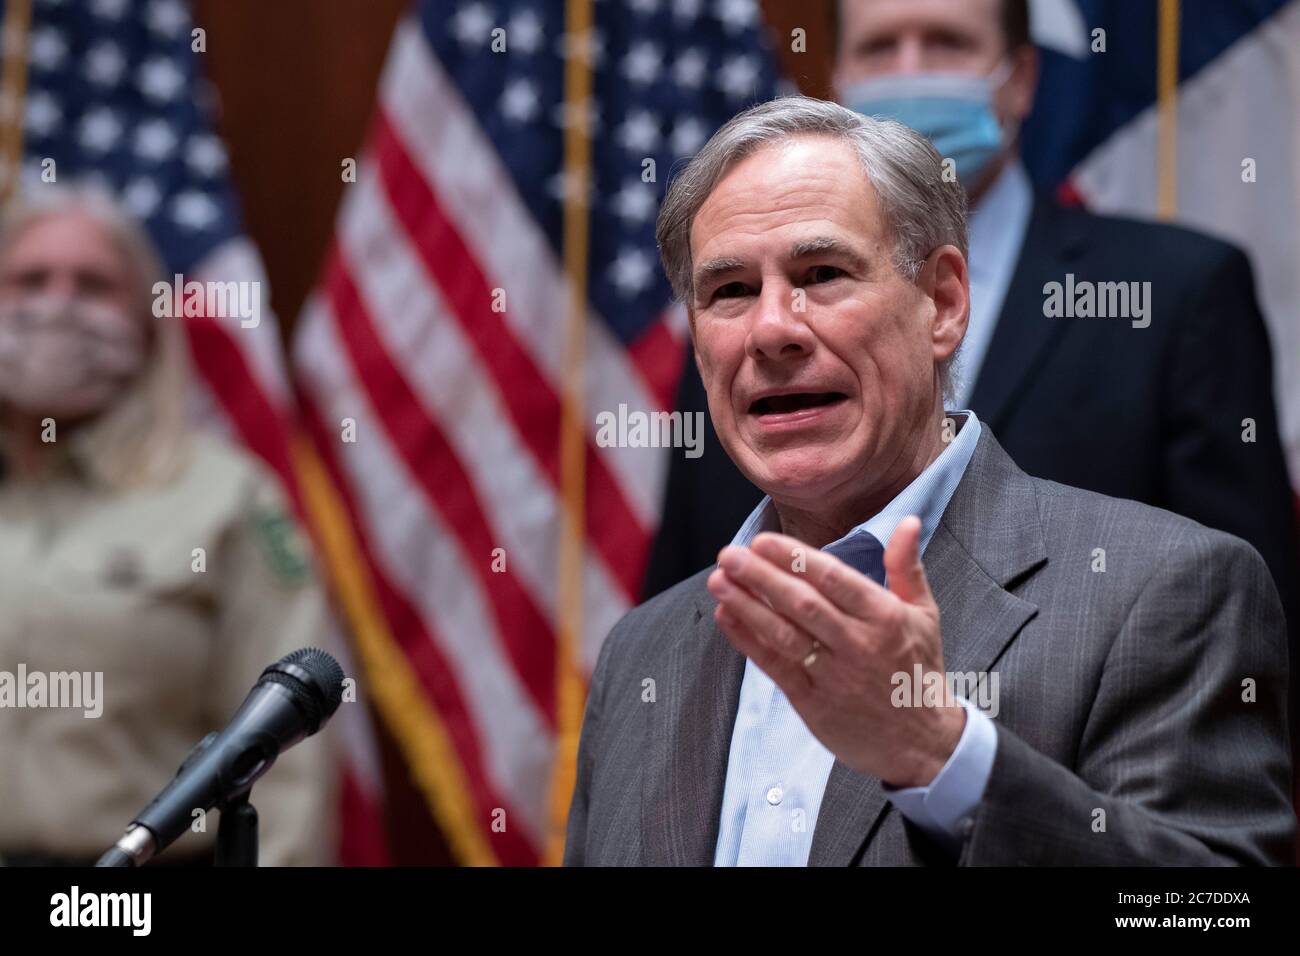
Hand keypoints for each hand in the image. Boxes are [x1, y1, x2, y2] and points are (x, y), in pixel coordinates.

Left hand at [707, 516, 964, 786]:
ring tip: (719, 581)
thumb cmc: (917, 670)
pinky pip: (776, 666)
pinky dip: (748, 641)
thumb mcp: (924, 614)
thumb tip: (908, 521)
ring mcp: (834, 675)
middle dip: (761, 576)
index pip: (834, 579)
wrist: (923, 742)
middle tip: (728, 554)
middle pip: (802, 604)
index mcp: (885, 617)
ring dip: (747, 606)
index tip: (762, 541)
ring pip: (784, 634)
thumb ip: (907, 566)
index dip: (794, 558)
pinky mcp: (814, 703)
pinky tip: (726, 616)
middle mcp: (858, 644)